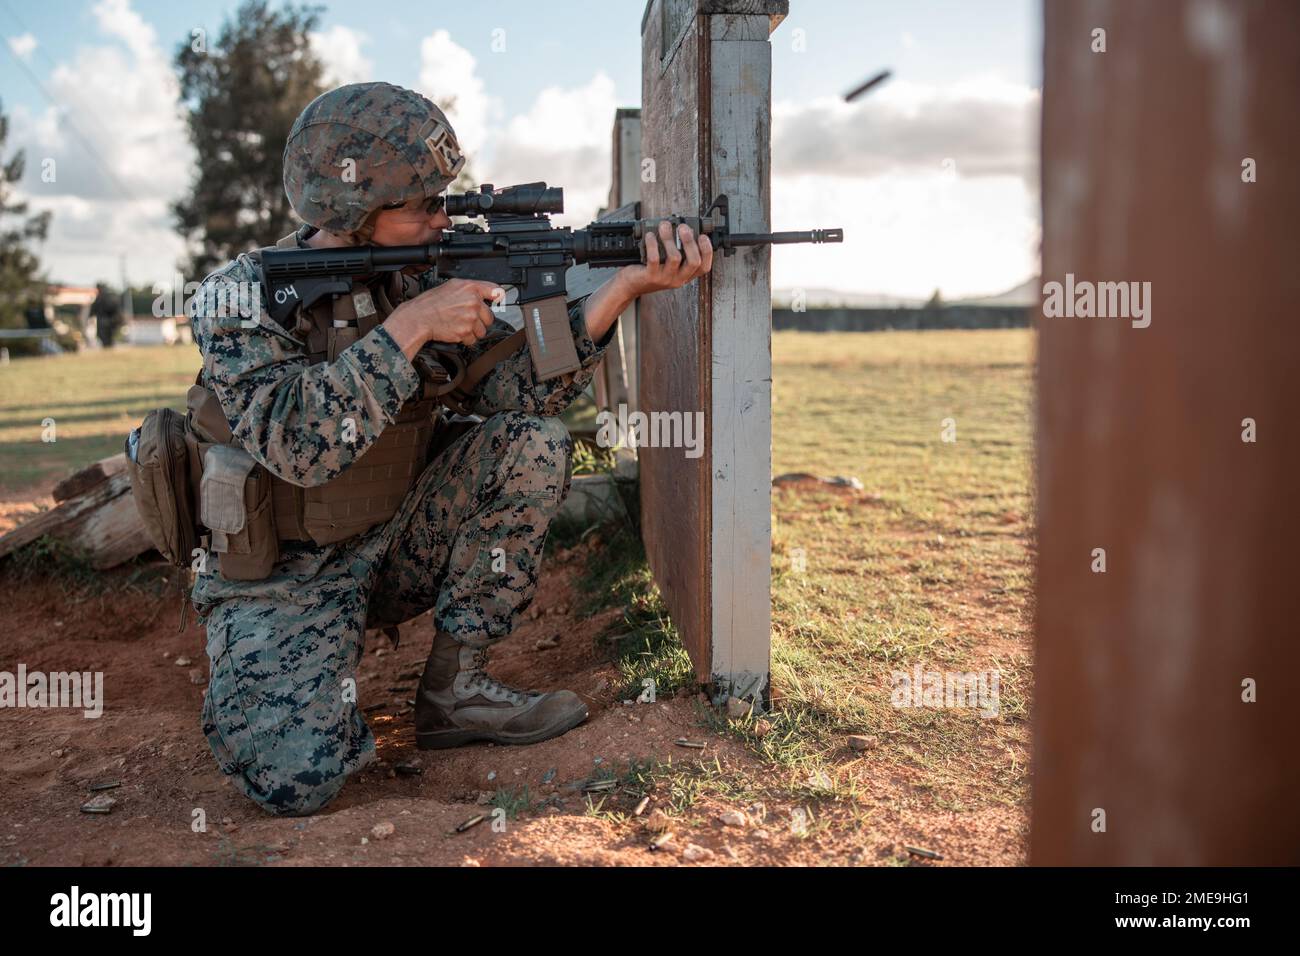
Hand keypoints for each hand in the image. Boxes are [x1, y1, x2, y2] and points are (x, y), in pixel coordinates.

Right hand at [388, 278, 502, 349]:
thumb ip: (470, 289)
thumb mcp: (451, 286)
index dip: (496, 298)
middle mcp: (473, 302)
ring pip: (482, 330)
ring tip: (459, 325)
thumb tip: (487, 293)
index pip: (496, 291)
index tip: (497, 303)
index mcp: (470, 288)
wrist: (418, 318)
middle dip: (480, 320)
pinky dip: (465, 339)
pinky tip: (455, 331)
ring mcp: (470, 318)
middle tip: (466, 318)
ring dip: (473, 331)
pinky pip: (473, 339)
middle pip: (490, 316)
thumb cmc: (431, 303)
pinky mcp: (466, 332)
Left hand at [617, 221, 713, 297]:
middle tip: (683, 227)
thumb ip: (678, 252)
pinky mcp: (650, 276)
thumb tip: (683, 229)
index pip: (704, 267)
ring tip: (664, 226)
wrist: (630, 285)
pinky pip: (654, 258)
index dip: (707, 251)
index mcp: (685, 275)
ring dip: (669, 238)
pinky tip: (650, 235)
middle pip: (694, 262)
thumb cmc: (650, 270)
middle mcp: (678, 279)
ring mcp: (665, 279)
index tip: (702, 236)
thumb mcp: (668, 265)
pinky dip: (653, 244)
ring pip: (674, 258)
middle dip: (690, 242)